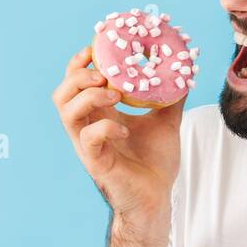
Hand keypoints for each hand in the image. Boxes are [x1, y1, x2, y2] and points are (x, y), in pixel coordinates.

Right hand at [51, 44, 184, 219]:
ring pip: (67, 113)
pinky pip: (89, 139)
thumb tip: (185, 71)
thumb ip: (172, 97)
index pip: (76, 83)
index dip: (79, 64)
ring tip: (113, 95)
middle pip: (61, 95)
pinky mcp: (96, 162)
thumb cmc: (156, 163)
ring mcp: (88, 146)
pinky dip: (106, 127)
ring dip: (88, 97)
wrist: (158, 197)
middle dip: (77, 77)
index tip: (96, 49)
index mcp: (100, 115)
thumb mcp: (166, 122)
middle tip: (103, 74)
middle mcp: (88, 128)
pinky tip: (126, 129)